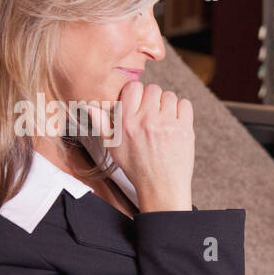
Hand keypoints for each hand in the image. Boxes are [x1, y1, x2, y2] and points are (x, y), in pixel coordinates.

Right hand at [88, 81, 195, 209]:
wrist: (162, 186)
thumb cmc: (137, 167)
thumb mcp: (113, 147)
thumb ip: (102, 123)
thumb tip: (88, 106)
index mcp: (127, 122)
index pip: (132, 87)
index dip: (135, 93)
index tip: (137, 102)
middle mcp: (147, 120)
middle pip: (152, 89)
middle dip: (151, 98)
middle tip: (151, 111)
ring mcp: (168, 124)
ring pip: (169, 95)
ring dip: (166, 104)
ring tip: (163, 118)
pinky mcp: (185, 129)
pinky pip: (185, 104)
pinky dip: (181, 109)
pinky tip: (175, 121)